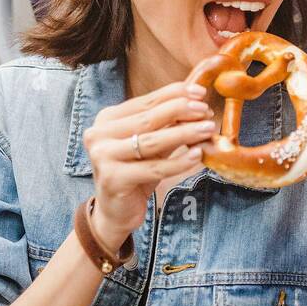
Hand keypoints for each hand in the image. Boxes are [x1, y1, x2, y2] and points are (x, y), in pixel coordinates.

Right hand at [82, 81, 216, 247]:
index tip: (200, 93)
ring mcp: (102, 156)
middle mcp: (99, 134)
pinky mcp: (113, 179)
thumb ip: (167, 126)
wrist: (115, 212)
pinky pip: (153, 168)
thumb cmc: (136, 173)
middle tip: (206, 110)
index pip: (145, 102)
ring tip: (208, 129)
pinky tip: (197, 155)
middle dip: (181, 111)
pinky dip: (178, 162)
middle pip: (148, 119)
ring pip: (152, 141)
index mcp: (106, 119)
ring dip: (184, 133)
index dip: (174, 95)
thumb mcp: (151, 145)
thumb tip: (198, 105)